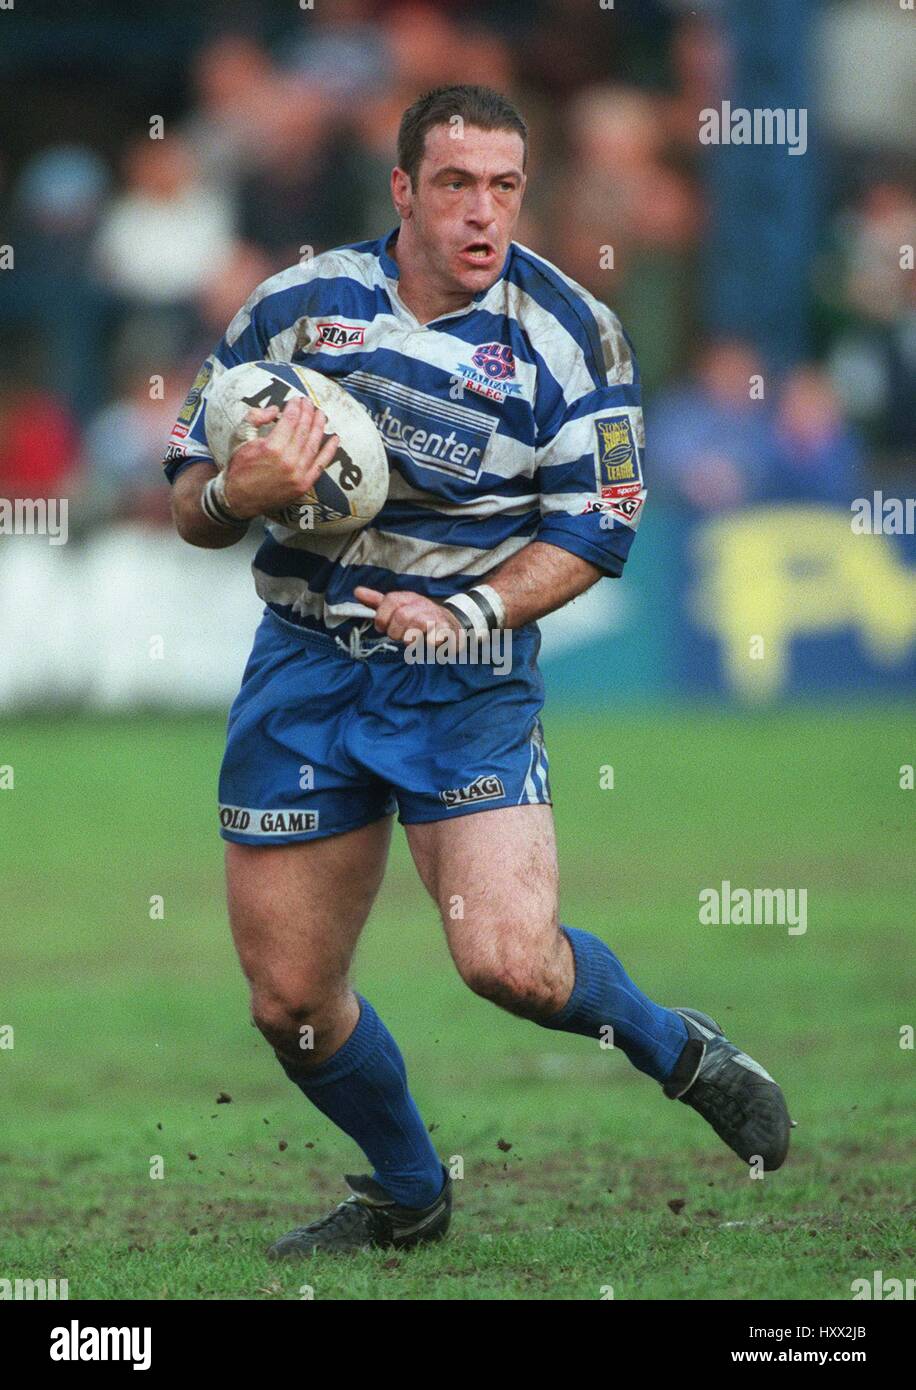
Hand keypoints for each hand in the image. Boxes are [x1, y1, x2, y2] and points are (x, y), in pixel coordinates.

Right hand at [223, 397, 339, 519]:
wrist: (239, 499)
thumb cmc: (239, 467)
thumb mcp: (239, 437)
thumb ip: (255, 418)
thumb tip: (275, 409)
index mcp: (271, 447)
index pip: (290, 420)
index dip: (295, 407)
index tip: (297, 400)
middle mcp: (288, 461)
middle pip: (304, 430)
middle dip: (308, 413)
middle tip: (310, 403)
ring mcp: (298, 474)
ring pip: (313, 444)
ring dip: (319, 426)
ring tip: (321, 414)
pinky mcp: (304, 485)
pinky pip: (320, 464)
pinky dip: (329, 451)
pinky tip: (335, 438)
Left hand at [353, 586, 463, 643]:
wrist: (450, 623)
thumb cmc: (419, 616)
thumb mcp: (399, 606)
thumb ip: (378, 602)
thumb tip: (357, 591)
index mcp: (408, 598)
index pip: (390, 600)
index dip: (382, 617)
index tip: (382, 628)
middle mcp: (421, 604)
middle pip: (402, 615)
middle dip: (395, 631)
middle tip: (398, 637)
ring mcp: (434, 616)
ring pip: (418, 623)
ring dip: (410, 638)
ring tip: (411, 641)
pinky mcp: (446, 630)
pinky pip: (436, 635)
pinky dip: (431, 641)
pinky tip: (428, 643)